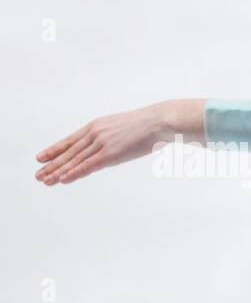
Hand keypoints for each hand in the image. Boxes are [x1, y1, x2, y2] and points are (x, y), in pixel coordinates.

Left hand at [35, 100, 198, 185]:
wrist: (160, 121)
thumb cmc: (149, 125)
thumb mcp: (125, 128)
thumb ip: (114, 137)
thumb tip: (113, 146)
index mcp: (97, 126)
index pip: (70, 140)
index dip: (54, 150)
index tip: (41, 158)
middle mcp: (95, 133)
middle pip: (69, 152)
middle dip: (52, 164)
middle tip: (38, 175)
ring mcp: (102, 143)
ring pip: (75, 160)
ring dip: (58, 171)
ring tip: (45, 180)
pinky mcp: (111, 153)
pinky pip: (88, 165)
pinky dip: (74, 173)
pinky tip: (63, 179)